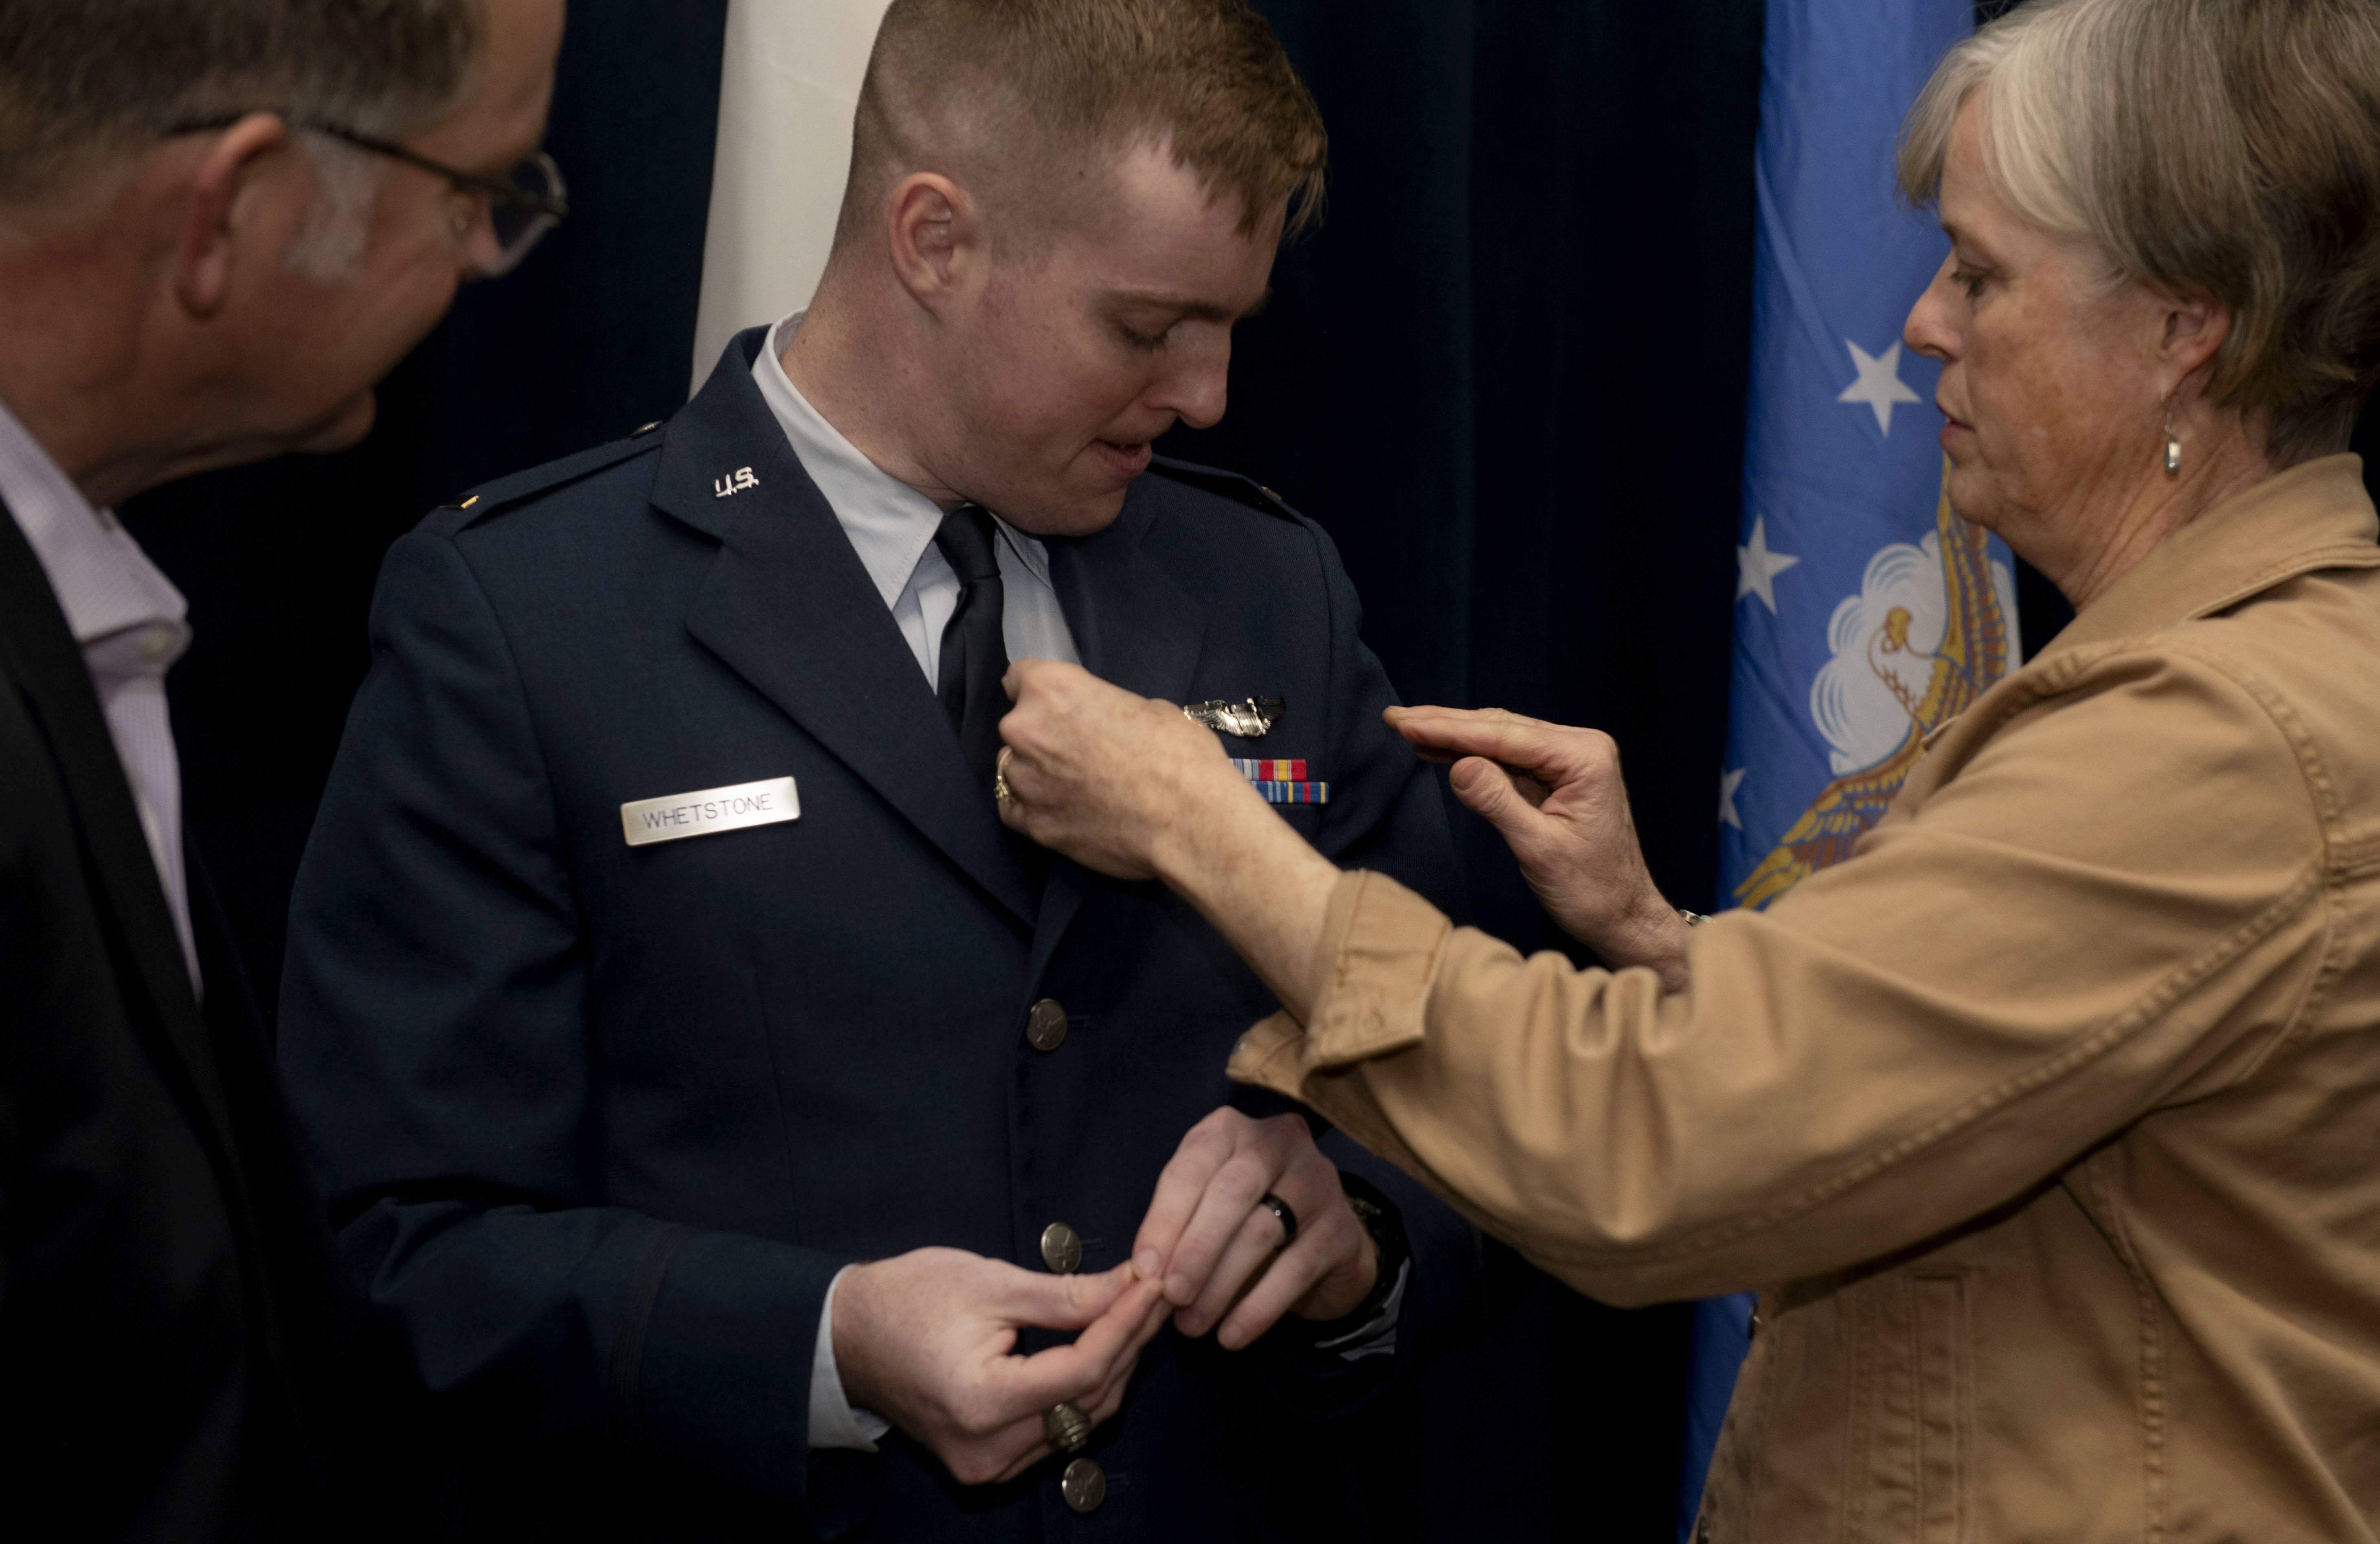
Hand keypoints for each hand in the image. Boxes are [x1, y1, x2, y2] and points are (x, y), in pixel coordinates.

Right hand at [832, 1247, 1168, 1484]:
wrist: (849, 1336)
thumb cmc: (908, 1299)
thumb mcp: (990, 1284)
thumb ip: (1065, 1296)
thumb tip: (1129, 1285)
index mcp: (981, 1402)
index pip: (1082, 1370)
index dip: (1125, 1324)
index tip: (1152, 1282)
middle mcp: (986, 1449)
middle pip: (1089, 1400)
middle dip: (1128, 1342)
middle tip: (1154, 1291)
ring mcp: (987, 1464)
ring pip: (1080, 1421)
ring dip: (1113, 1368)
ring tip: (1136, 1314)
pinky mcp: (988, 1463)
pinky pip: (1056, 1432)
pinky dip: (1083, 1393)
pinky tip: (1101, 1350)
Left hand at [996, 659, 1249, 880]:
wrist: (1190, 823)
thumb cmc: (1179, 755)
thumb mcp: (1149, 709)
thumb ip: (1106, 712)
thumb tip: (1103, 726)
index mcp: (1051, 690)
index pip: (1019, 677)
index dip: (1042, 692)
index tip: (1057, 706)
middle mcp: (1024, 732)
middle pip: (1018, 728)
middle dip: (1043, 737)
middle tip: (1081, 755)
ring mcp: (1024, 783)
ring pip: (1016, 770)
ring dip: (1038, 775)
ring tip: (1078, 790)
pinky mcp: (1033, 827)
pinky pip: (1016, 811)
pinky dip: (1036, 810)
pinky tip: (1066, 813)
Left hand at [1131, 1108, 1379, 1350]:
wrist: (1320, 1245)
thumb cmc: (1244, 1220)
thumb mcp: (1205, 1212)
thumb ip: (1176, 1232)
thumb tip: (1144, 1275)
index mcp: (1231, 1130)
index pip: (1193, 1167)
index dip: (1165, 1219)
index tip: (1144, 1268)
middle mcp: (1280, 1142)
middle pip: (1233, 1192)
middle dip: (1196, 1249)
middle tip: (1171, 1296)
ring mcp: (1318, 1182)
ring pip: (1262, 1231)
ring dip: (1221, 1285)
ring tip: (1192, 1325)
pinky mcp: (1342, 1228)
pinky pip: (1296, 1269)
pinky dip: (1258, 1307)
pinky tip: (1232, 1335)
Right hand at [1386, 705, 1690, 988]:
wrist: (1623, 916)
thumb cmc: (1591, 890)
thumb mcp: (1538, 848)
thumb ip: (1498, 802)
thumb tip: (1457, 764)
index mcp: (1584, 757)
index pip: (1505, 736)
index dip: (1450, 728)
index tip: (1406, 722)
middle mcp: (1579, 747)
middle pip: (1501, 728)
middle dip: (1446, 724)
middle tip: (1397, 718)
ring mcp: (1569, 761)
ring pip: (1501, 739)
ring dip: (1455, 737)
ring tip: (1408, 729)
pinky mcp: (1557, 777)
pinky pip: (1508, 759)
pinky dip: (1473, 756)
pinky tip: (1440, 750)